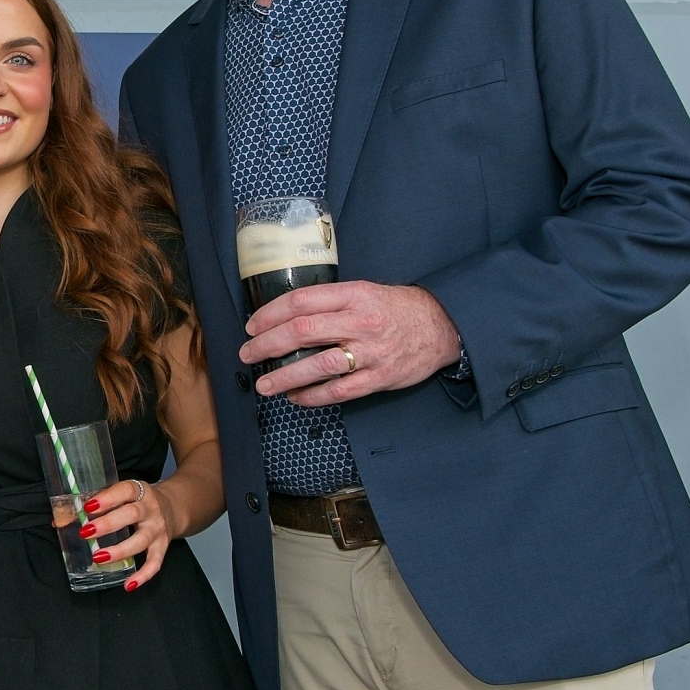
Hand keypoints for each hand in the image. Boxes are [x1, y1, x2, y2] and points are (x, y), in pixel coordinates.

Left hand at [80, 478, 177, 590]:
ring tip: (98, 557)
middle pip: (131, 515)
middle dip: (108, 524)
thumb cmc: (137, 501)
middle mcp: (151, 509)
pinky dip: (143, 575)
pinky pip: (155, 563)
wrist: (174, 507)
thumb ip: (94, 505)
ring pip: (141, 540)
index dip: (107, 498)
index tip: (88, 507)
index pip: (124, 491)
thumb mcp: (121, 495)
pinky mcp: (163, 546)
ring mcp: (158, 529)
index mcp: (139, 491)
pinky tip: (128, 584)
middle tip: (86, 532)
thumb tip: (58, 521)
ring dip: (120, 550)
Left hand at [240, 281, 460, 406]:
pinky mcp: (380, 377)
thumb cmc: (394, 308)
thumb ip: (329, 302)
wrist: (441, 326)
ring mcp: (371, 352)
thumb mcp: (363, 292)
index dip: (269, 314)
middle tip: (247, 354)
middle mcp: (360, 322)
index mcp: (353, 295)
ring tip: (264, 385)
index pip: (301, 301)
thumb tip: (283, 317)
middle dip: (268, 344)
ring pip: (319, 365)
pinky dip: (313, 396)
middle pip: (303, 331)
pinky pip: (340, 391)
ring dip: (285, 376)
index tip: (251, 326)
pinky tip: (295, 397)